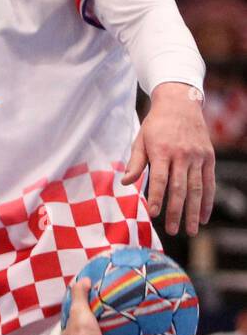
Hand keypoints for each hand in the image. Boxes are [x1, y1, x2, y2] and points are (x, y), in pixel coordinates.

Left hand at [122, 82, 215, 235]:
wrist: (180, 104)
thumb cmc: (155, 125)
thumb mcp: (140, 140)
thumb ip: (135, 163)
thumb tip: (125, 183)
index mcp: (162, 151)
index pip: (160, 179)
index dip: (157, 198)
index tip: (154, 214)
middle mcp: (182, 155)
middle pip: (179, 188)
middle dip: (175, 211)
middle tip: (172, 230)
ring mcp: (198, 157)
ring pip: (196, 188)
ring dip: (193, 211)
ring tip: (190, 230)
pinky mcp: (208, 158)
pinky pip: (209, 182)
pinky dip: (207, 200)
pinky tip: (204, 215)